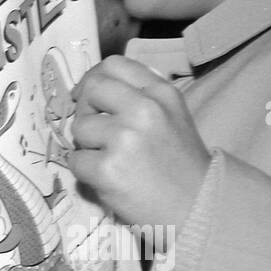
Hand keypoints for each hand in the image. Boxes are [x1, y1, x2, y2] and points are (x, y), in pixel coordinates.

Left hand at [69, 56, 209, 232]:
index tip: (88, 96)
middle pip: (91, 89)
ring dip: (86, 145)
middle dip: (84, 109)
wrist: (195, 206)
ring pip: (79, 127)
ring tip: (109, 158)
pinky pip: (75, 160)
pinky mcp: (107, 168)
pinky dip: (84, 171)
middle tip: (95, 131)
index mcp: (161, 93)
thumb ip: (138, 97)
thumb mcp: (170, 116)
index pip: (113, 65)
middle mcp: (145, 109)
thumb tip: (90, 87)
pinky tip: (107, 178)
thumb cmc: (178, 164)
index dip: (93, 79)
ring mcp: (125, 138)